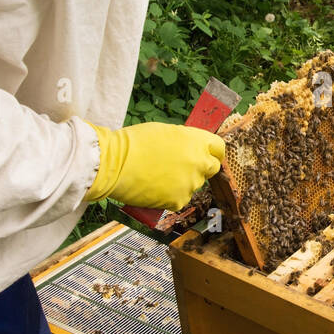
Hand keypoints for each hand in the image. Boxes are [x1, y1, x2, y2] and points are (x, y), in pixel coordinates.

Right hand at [82, 121, 224, 209]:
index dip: (212, 152)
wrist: (114, 163)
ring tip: (159, 175)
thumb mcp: (166, 132)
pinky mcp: (179, 201)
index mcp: (197, 141)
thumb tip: (193, 148)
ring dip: (183, 181)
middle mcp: (199, 162)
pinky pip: (180, 199)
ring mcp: (190, 183)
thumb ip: (186, 141)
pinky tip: (154, 187)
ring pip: (194, 185)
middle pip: (212, 168)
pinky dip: (170, 195)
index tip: (206, 155)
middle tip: (182, 167)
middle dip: (201, 167)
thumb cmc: (135, 143)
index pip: (219, 148)